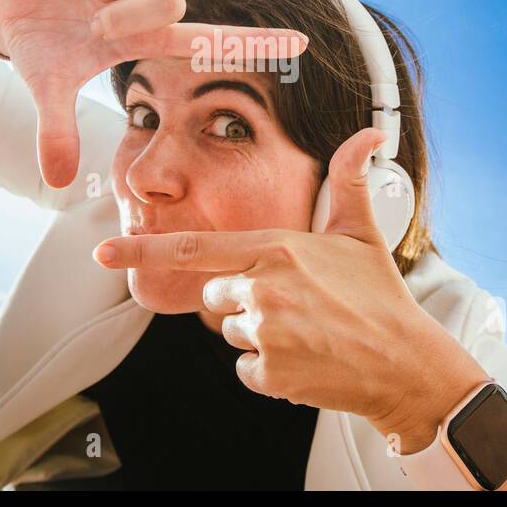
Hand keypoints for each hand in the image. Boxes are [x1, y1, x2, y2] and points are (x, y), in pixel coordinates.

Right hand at [0, 0, 308, 187]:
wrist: (6, 12)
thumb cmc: (42, 52)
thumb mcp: (50, 92)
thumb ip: (58, 133)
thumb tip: (57, 182)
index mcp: (144, 40)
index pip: (210, 41)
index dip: (255, 43)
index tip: (303, 45)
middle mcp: (144, 2)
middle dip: (131, 15)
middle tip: (97, 24)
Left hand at [91, 127, 466, 435]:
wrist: (405, 364)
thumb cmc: (381, 295)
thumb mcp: (362, 231)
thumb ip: (349, 180)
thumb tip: (369, 134)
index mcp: (275, 247)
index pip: (192, 247)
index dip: (141, 250)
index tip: (101, 251)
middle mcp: (263, 287)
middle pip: (215, 294)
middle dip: (243, 300)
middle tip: (296, 306)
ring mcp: (265, 331)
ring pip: (230, 332)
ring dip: (260, 337)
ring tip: (308, 333)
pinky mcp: (271, 372)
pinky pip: (245, 371)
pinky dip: (270, 371)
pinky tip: (306, 361)